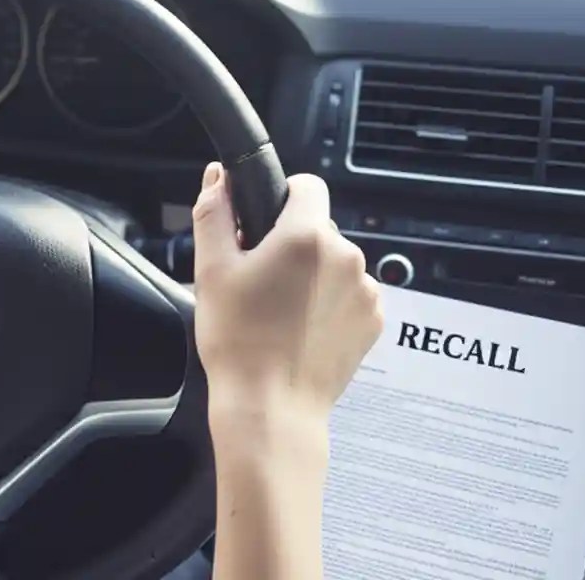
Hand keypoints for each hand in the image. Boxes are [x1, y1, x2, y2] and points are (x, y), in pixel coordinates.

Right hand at [192, 163, 382, 425]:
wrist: (270, 408)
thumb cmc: (237, 341)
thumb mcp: (211, 271)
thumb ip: (214, 213)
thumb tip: (219, 177)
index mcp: (307, 236)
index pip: (307, 185)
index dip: (282, 198)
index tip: (261, 226)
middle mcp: (347, 257)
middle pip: (319, 228)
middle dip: (292, 244)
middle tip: (259, 280)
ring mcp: (366, 291)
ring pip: (335, 263)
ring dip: (313, 276)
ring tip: (280, 312)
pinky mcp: (373, 322)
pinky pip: (350, 295)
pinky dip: (329, 304)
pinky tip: (302, 329)